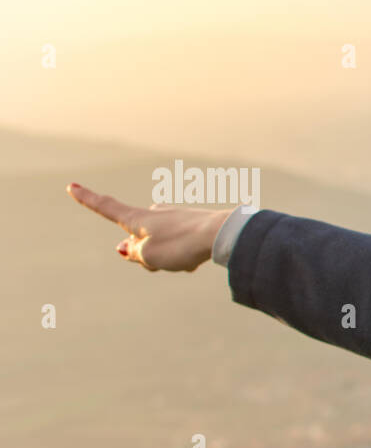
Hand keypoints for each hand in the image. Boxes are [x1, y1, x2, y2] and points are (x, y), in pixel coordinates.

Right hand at [66, 183, 233, 271]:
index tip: (71, 186)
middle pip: (138, 240)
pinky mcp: (192, 226)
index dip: (88, 200)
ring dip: (168, 260)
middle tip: (161, 261)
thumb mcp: (149, 256)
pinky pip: (180, 250)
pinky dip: (185, 258)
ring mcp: (174, 218)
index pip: (106, 208)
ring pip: (161, 248)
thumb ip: (134, 253)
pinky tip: (198, 259)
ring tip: (184, 259)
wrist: (221, 234)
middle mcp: (154, 214)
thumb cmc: (181, 245)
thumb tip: (128, 247)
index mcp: (137, 219)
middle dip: (145, 256)